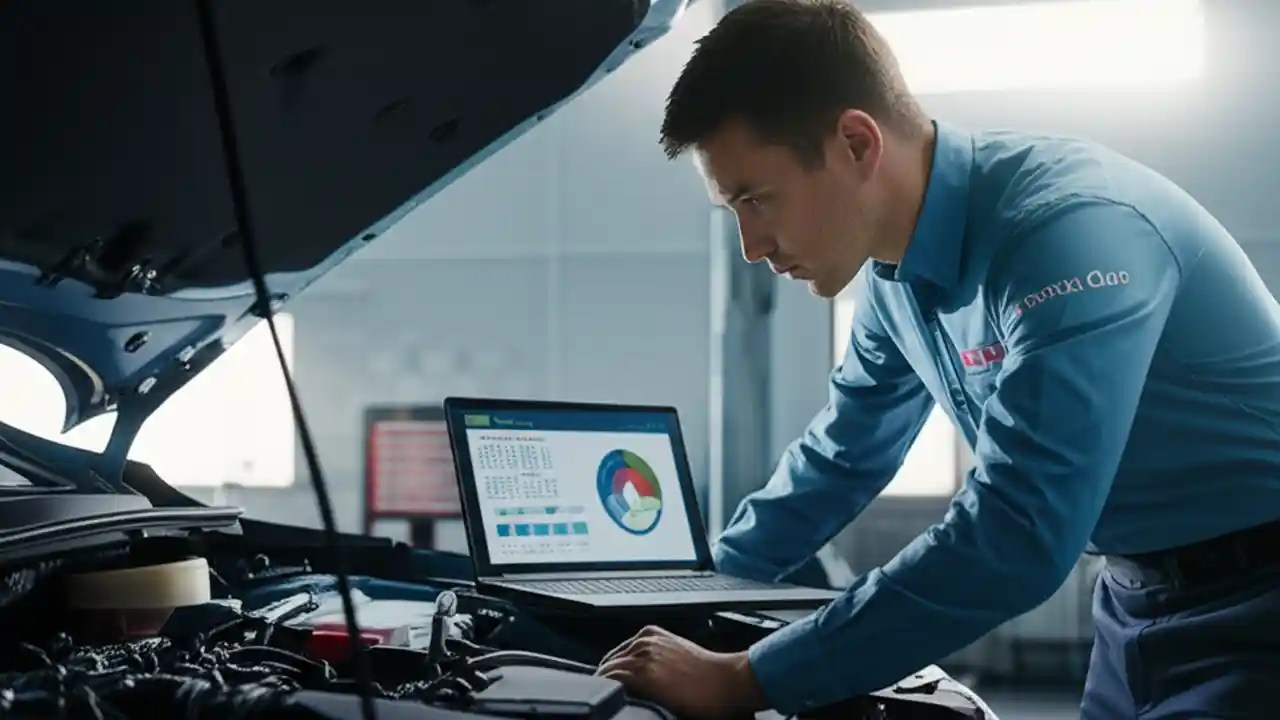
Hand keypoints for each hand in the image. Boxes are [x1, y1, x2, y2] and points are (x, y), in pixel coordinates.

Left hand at [596, 625, 767, 719]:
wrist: (729, 681)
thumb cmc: (710, 675)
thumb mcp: (677, 657)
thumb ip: (655, 662)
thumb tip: (639, 681)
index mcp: (650, 634)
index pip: (616, 656)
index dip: (612, 674)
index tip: (612, 688)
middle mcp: (644, 641)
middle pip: (609, 664)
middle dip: (607, 681)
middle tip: (610, 698)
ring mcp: (643, 657)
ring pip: (607, 672)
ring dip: (606, 687)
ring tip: (609, 702)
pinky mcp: (645, 675)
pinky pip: (612, 682)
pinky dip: (608, 691)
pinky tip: (614, 700)